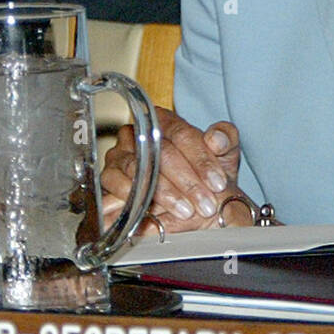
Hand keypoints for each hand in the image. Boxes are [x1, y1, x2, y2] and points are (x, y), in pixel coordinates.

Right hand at [101, 106, 249, 232]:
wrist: (191, 204)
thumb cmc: (205, 174)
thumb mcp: (224, 155)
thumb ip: (225, 139)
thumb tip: (216, 139)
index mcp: (166, 121)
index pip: (182, 134)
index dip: (201, 159)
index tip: (218, 183)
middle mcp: (139, 133)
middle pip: (161, 153)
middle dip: (187, 181)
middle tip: (206, 204)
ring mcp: (121, 154)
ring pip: (140, 169)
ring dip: (165, 193)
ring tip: (187, 211)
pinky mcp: (109, 176)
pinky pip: (115, 183)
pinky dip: (136, 198)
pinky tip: (154, 212)